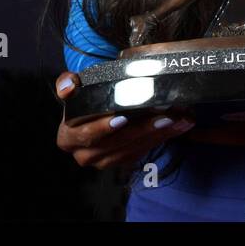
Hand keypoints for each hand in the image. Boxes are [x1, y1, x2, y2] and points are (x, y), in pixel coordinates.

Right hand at [54, 71, 193, 168]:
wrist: (92, 113)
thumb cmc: (85, 99)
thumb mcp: (74, 89)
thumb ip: (66, 83)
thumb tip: (68, 87)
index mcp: (68, 138)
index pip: (87, 134)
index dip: (103, 128)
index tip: (123, 118)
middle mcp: (84, 155)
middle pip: (115, 144)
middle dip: (141, 131)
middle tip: (165, 117)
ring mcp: (104, 162)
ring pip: (132, 150)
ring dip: (157, 136)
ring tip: (177, 121)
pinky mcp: (121, 162)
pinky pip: (142, 152)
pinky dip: (161, 139)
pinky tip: (177, 127)